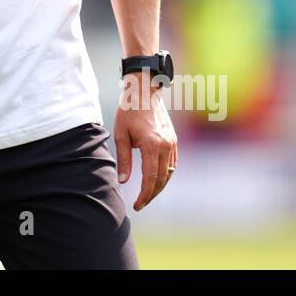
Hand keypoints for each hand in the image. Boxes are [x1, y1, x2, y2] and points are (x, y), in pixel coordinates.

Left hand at [114, 73, 177, 211]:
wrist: (144, 91)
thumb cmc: (129, 111)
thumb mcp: (120, 135)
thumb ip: (123, 159)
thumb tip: (124, 181)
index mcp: (152, 145)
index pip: (151, 178)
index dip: (144, 195)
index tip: (137, 205)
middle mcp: (166, 145)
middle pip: (162, 179)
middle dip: (152, 194)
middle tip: (141, 204)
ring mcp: (172, 143)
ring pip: (170, 173)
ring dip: (160, 186)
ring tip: (147, 194)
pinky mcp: (174, 140)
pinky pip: (173, 163)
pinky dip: (166, 174)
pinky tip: (156, 180)